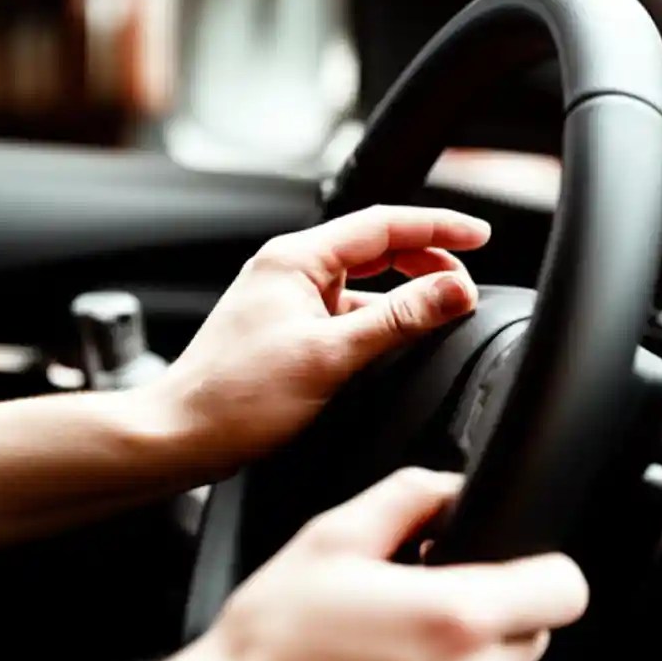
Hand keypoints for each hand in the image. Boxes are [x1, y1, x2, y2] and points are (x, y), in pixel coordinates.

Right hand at [128, 468, 588, 660]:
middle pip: (536, 631)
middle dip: (497, 607)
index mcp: (456, 618)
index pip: (565, 590)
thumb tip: (450, 485)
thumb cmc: (274, 638)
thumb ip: (409, 494)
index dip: (544, 567)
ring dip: (467, 651)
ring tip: (398, 639)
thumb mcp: (334, 536)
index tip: (514, 563)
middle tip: (432, 596)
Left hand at [136, 205, 490, 468]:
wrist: (180, 436)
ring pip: (364, 282)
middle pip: (376, 247)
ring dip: (405, 291)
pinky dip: (381, 318)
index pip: (383, 224)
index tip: (481, 236)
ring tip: (444, 308)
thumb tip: (457, 289)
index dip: (438, 227)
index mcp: (297, 258)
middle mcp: (291, 270)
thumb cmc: (237, 398)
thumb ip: (401, 319)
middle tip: (468, 279)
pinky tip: (401, 339)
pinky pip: (347, 311)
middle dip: (426, 257)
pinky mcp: (289, 330)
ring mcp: (288, 300)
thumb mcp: (332, 355)